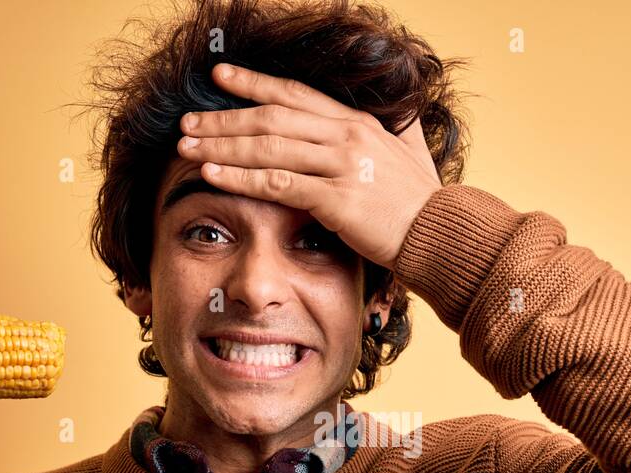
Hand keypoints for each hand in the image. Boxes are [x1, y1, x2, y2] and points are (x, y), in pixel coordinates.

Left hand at [177, 62, 442, 270]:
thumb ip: (395, 134)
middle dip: (224, 117)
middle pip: (272, 117)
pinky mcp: (338, 198)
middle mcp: (348, 136)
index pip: (295, 95)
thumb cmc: (424, 204)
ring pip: (269, 146)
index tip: (220, 78)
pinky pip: (278, 183)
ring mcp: (343, 165)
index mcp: (358, 123)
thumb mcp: (409, 157)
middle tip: (188, 120)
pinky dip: (241, 176)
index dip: (254, 84)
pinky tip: (213, 174)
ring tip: (187, 146)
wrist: (443, 235)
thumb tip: (396, 118)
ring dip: (222, 144)